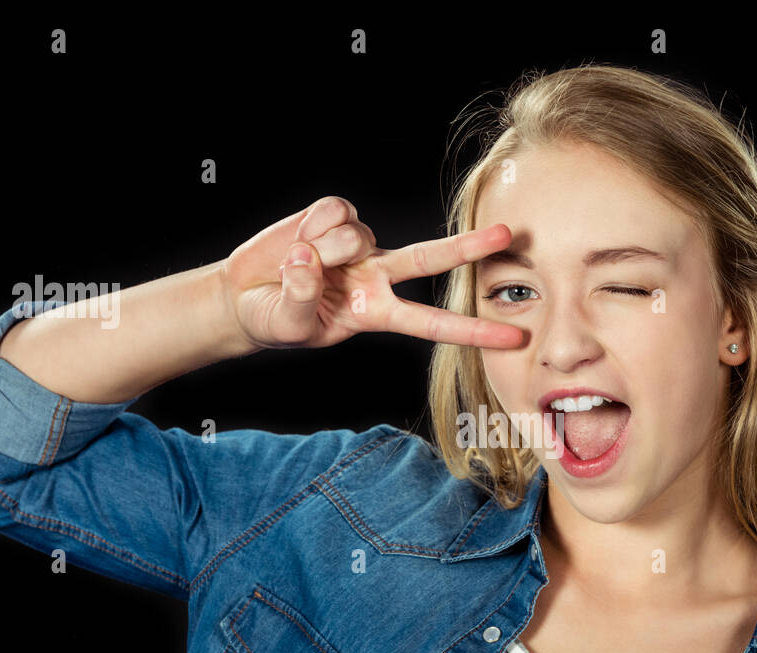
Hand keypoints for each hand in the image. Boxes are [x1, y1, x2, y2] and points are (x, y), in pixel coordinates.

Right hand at [221, 196, 522, 350]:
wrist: (244, 294)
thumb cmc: (274, 320)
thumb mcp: (289, 324)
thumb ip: (302, 299)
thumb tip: (312, 259)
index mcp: (374, 312)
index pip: (430, 323)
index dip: (471, 330)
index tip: (512, 336)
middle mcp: (376, 274)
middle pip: (429, 258)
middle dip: (467, 247)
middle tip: (507, 235)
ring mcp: (359, 244)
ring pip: (356, 235)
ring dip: (320, 248)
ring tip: (296, 264)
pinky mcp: (336, 216)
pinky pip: (333, 212)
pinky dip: (309, 225)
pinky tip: (297, 239)